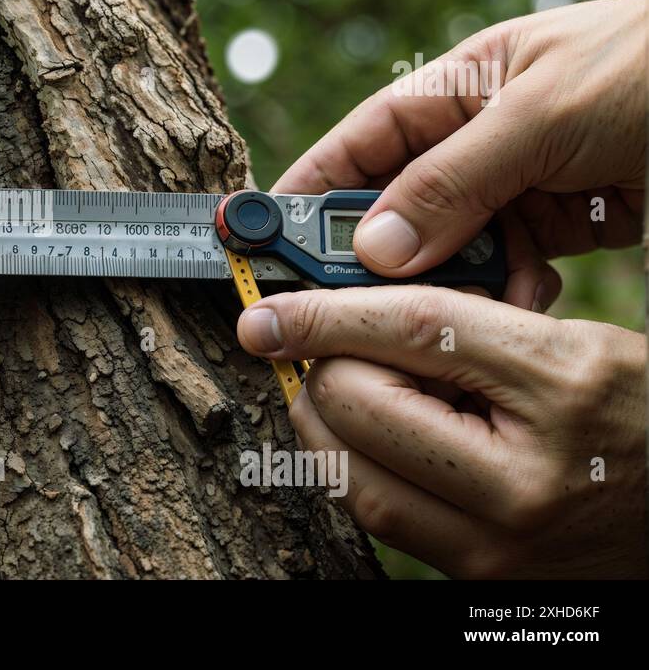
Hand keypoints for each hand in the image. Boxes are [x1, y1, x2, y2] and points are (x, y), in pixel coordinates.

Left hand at [237, 286, 646, 577]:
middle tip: (348, 349)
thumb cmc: (643, 416)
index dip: (324, 311)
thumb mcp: (581, 341)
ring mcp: (494, 541)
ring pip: (345, 471)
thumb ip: (475, 317)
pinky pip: (374, 512)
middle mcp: (523, 476)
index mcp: (563, 386)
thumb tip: (359, 302)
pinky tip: (377, 437)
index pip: (409, 330)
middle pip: (356, 403)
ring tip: (356, 390)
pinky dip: (352, 464)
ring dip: (326, 420)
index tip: (268, 312)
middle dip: (332, 364)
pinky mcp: (474, 576)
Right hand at [273, 0, 645, 310]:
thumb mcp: (544, 115)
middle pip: (392, 209)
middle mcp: (477, 141)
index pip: (356, 147)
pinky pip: (509, 272)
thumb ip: (453, 182)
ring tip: (461, 305)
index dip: (300, 193)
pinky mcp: (561, 227)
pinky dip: (510, 294)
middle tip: (345, 307)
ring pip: (448, 252)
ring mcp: (518, 187)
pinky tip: (529, 299)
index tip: (252, 240)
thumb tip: (374, 251)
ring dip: (451, 284)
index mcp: (457, 89)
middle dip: (374, 258)